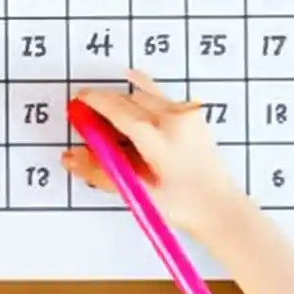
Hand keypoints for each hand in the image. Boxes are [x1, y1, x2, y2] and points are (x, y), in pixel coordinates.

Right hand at [61, 70, 249, 240]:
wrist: (221, 209)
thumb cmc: (184, 206)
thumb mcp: (136, 192)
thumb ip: (101, 172)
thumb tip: (72, 158)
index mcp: (159, 139)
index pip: (118, 110)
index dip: (94, 102)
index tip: (78, 100)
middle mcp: (173, 120)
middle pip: (129, 99)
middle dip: (106, 101)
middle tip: (87, 112)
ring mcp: (186, 115)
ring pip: (144, 94)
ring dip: (124, 97)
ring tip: (108, 108)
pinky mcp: (193, 115)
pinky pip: (160, 95)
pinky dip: (143, 91)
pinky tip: (134, 84)